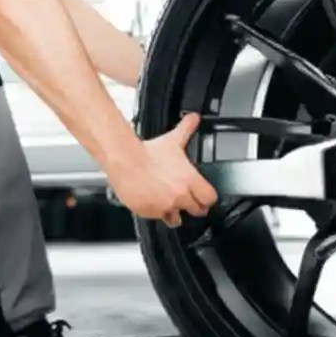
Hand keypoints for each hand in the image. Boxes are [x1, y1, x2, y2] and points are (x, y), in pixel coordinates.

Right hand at [106, 113, 218, 227]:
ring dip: (174, 212)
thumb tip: (194, 118)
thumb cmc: (148, 152)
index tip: (204, 196)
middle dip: (193, 206)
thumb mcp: (172, 140)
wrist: (126, 160)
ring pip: (176, 218)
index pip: (210, 198)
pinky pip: (157, 218)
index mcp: (190, 180)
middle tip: (187, 201)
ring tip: (169, 204)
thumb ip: (186, 129)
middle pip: (197, 211)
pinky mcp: (150, 213)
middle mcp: (180, 196)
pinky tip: (153, 202)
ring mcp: (165, 206)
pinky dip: (156, 212)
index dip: (207, 197)